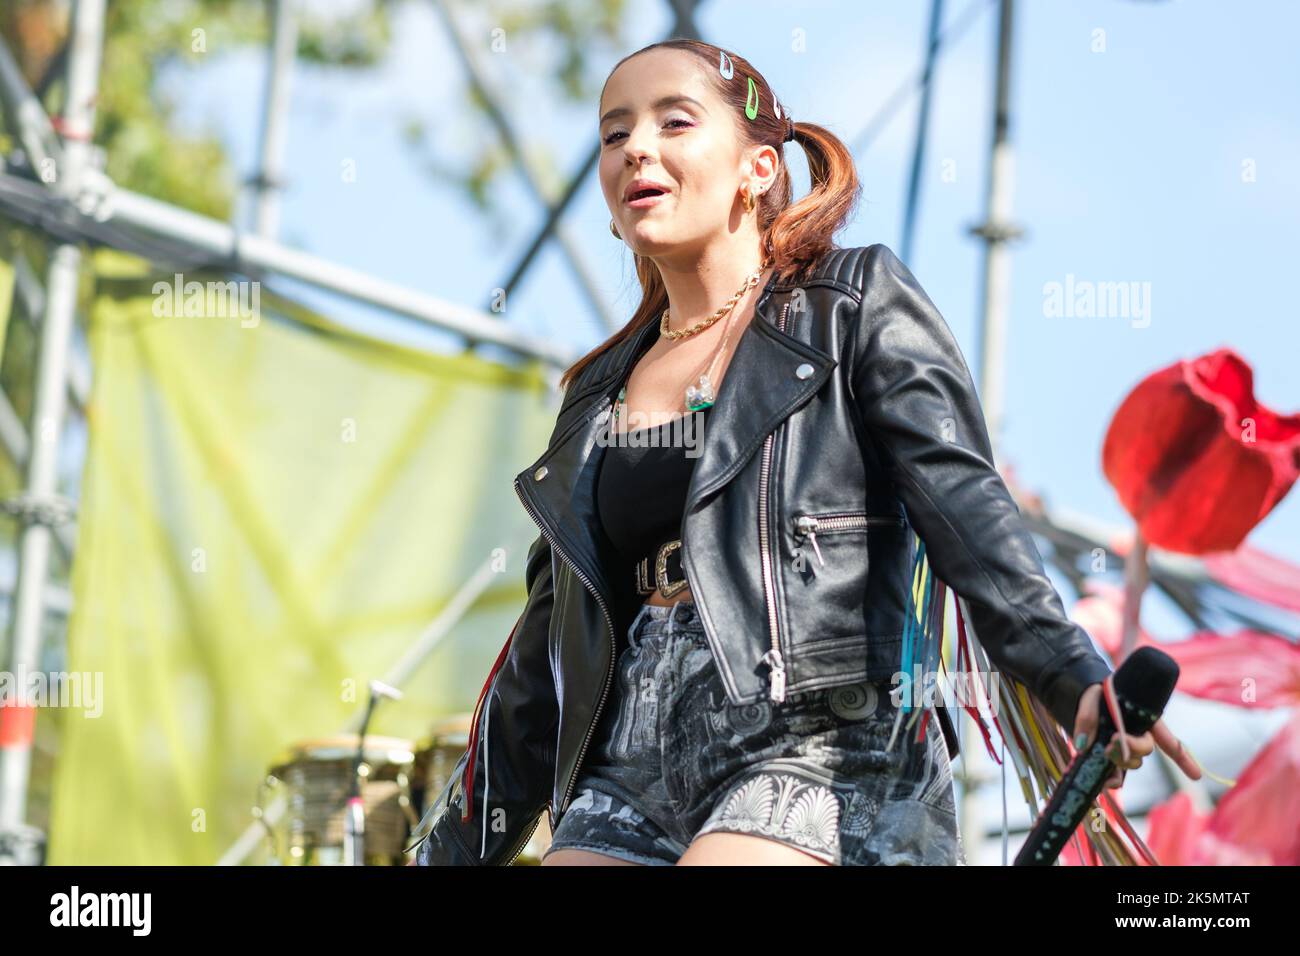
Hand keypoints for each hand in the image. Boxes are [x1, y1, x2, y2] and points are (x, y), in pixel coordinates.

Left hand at [1071, 682, 1201, 789]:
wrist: (1082, 698)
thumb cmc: (1095, 696)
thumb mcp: (1091, 698)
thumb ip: (1087, 718)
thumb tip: (1083, 745)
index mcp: (1145, 719)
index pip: (1168, 739)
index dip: (1183, 758)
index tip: (1196, 776)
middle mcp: (1139, 735)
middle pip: (1144, 750)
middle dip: (1131, 749)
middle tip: (1112, 742)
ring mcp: (1126, 749)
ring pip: (1131, 762)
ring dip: (1120, 760)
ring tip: (1104, 751)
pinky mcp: (1111, 758)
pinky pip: (1118, 775)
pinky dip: (1112, 780)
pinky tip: (1105, 781)